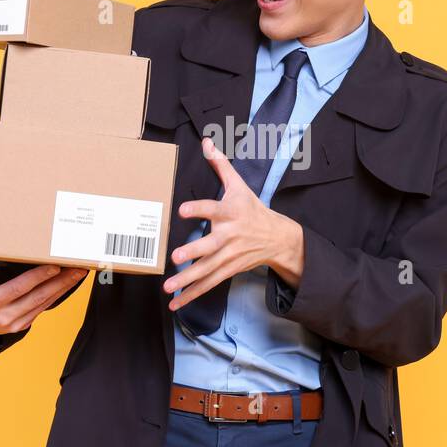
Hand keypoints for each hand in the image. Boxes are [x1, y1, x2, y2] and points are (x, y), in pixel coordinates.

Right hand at [0, 257, 87, 334]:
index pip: (19, 288)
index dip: (38, 277)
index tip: (55, 266)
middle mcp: (5, 316)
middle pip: (38, 296)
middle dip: (61, 282)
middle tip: (78, 268)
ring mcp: (15, 324)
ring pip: (44, 303)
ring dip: (63, 288)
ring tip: (78, 274)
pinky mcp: (23, 326)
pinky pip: (42, 309)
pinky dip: (56, 296)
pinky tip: (66, 285)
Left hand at [162, 135, 304, 311]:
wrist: (278, 238)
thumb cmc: (252, 209)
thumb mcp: (239, 186)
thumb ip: (220, 165)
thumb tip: (206, 142)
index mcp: (231, 213)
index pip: (214, 208)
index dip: (199, 208)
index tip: (184, 209)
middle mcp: (229, 236)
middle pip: (211, 245)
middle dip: (194, 251)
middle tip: (176, 256)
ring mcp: (229, 256)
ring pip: (207, 270)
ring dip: (187, 281)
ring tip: (168, 288)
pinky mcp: (227, 270)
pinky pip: (208, 285)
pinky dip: (192, 295)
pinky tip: (175, 304)